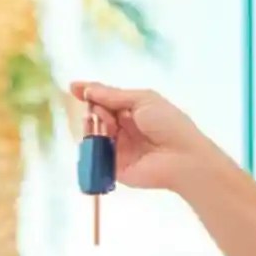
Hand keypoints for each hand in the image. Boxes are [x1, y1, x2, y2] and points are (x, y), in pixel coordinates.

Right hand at [70, 81, 229, 192]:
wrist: (182, 157)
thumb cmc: (168, 124)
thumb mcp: (142, 100)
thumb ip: (113, 96)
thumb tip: (87, 88)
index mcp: (134, 110)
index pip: (107, 100)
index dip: (91, 93)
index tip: (73, 88)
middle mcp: (125, 129)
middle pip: (98, 115)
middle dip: (94, 109)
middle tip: (98, 110)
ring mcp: (119, 148)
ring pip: (94, 134)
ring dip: (93, 125)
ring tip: (103, 123)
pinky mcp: (115, 167)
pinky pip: (96, 155)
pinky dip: (92, 145)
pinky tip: (100, 138)